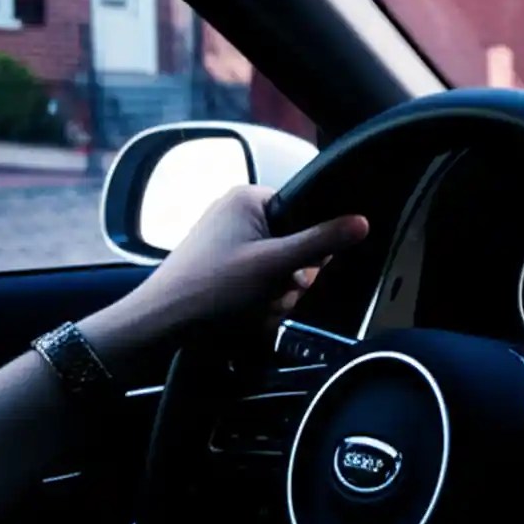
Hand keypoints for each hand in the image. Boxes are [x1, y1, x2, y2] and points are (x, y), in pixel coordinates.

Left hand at [79, 185, 368, 378]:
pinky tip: (244, 311)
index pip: (305, 214)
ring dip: (275, 293)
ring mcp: (228, 239)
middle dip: (289, 278)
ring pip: (279, 267)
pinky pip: (259, 278)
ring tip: (253, 305)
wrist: (161, 325)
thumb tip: (362, 221)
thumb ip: (321, 242)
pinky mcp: (222, 263)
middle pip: (295, 244)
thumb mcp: (275, 265)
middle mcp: (237, 212)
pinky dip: (259, 298)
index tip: (294, 269)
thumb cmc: (211, 289)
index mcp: (248, 198)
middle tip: (269, 292)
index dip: (309, 247)